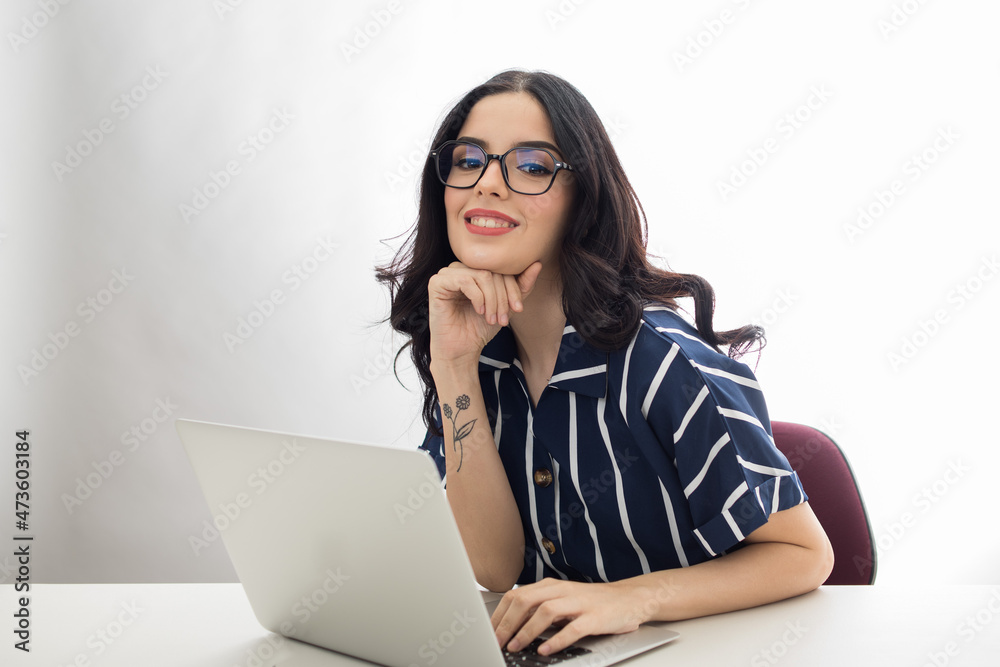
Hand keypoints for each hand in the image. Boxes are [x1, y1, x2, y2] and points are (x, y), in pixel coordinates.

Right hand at [427, 261, 541, 367]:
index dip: (514, 288)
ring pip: (481, 275)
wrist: (462, 350)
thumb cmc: (480, 327)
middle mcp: (461, 268)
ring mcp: (447, 274)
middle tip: (504, 318)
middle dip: (503, 297)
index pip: (501, 268)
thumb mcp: (506, 306)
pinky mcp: (437, 283)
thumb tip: (537, 264)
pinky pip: (464, 280)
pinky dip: (477, 297)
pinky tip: (479, 311)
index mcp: (476, 270)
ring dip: (492, 299)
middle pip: (492, 271)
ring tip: (492, 318)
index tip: (518, 309)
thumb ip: (521, 286)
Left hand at [491, 578, 646, 655]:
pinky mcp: (594, 617)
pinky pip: (572, 628)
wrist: (629, 599)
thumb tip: (511, 624)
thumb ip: (540, 608)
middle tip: (497, 641)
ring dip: (527, 631)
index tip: (489, 631)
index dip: (500, 614)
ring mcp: (579, 603)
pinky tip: (545, 649)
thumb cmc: (592, 603)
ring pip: (546, 612)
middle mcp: (562, 591)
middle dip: (507, 623)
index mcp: (551, 586)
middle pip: (526, 600)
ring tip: (516, 646)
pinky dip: (556, 640)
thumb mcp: (562, 600)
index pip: (516, 595)